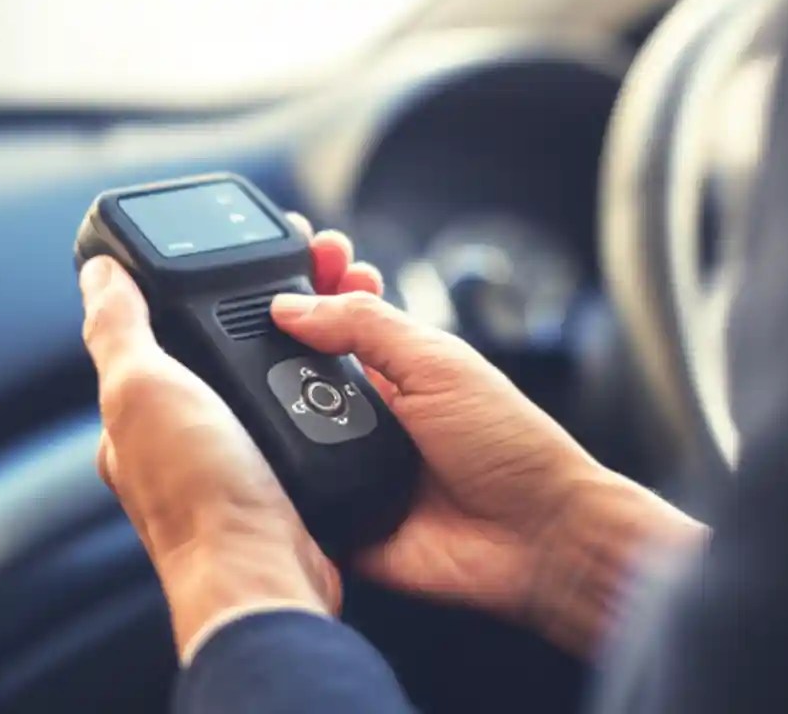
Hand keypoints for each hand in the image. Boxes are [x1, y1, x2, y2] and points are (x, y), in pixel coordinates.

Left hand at [80, 214, 381, 658]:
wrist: (265, 570)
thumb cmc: (197, 495)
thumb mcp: (143, 389)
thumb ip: (118, 329)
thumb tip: (98, 274)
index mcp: (132, 423)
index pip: (143, 344)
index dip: (170, 303)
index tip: (208, 269)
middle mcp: (176, 447)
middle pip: (205, 366)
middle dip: (237, 329)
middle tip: (276, 298)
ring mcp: (228, 466)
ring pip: (251, 393)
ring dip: (278, 363)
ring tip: (308, 333)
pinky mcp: (275, 483)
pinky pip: (289, 425)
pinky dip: (305, 402)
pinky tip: (321, 390)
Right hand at [272, 290, 705, 655]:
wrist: (537, 535)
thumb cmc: (509, 444)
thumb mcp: (438, 363)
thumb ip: (365, 325)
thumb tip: (292, 303)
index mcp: (394, 366)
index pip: (337, 314)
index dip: (314, 281)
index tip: (294, 251)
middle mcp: (367, 412)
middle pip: (296, 369)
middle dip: (272, 339)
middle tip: (252, 309)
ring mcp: (348, 463)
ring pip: (280, 431)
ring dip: (264, 409)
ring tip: (252, 381)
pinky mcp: (337, 516)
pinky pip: (287, 498)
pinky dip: (271, 480)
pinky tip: (250, 455)